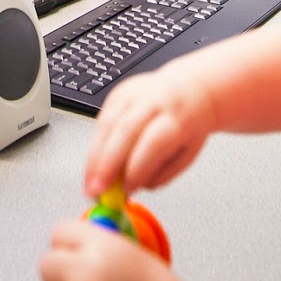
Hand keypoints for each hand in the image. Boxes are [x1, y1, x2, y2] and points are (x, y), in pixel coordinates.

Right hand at [84, 68, 214, 198]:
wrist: (189, 90)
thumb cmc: (189, 124)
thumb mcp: (187, 153)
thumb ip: (162, 173)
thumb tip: (132, 188)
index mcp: (177, 119)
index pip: (154, 143)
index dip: (137, 167)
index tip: (127, 189)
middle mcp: (154, 102)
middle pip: (125, 131)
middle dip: (107, 164)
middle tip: (98, 190)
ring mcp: (133, 94)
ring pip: (107, 125)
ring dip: (94, 158)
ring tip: (90, 183)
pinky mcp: (117, 93)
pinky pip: (101, 120)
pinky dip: (94, 146)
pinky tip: (94, 164)